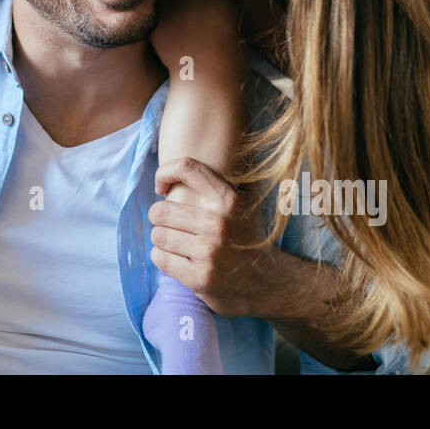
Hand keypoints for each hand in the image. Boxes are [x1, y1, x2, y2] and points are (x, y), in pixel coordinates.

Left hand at [148, 157, 273, 317]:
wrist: (270, 283)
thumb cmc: (248, 238)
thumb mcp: (246, 202)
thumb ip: (228, 177)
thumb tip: (209, 145)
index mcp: (229, 200)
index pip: (186, 167)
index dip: (164, 173)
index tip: (161, 188)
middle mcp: (219, 223)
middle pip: (161, 210)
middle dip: (161, 218)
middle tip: (171, 225)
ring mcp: (209, 252)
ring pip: (158, 236)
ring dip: (162, 240)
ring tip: (176, 243)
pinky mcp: (200, 278)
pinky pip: (160, 259)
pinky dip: (162, 258)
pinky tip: (176, 259)